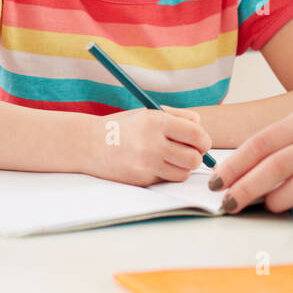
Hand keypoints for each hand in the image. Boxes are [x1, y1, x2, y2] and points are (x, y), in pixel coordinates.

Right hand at [85, 106, 211, 186]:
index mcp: (156, 122)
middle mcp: (152, 143)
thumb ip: (177, 116)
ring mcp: (146, 164)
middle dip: (196, 157)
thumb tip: (200, 125)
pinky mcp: (141, 179)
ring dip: (182, 167)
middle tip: (188, 152)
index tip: (201, 143)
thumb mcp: (147, 113)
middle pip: (193, 158)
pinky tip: (153, 164)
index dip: (204, 140)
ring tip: (170, 158)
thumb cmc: (122, 126)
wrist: (89, 144)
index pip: (196, 134)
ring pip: (183, 173)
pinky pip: (166, 179)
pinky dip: (166, 174)